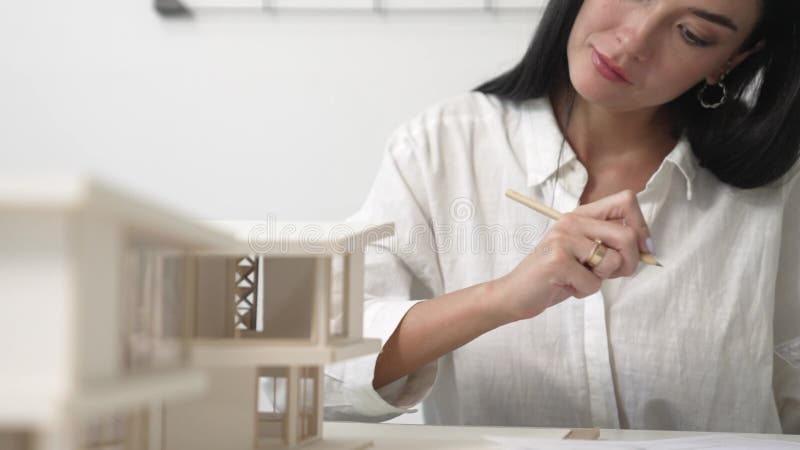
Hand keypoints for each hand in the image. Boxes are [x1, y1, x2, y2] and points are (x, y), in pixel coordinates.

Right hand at [492, 190, 653, 321]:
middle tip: (611, 274)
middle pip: (627, 235)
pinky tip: (565, 286)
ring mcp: (563, 239)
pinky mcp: (557, 260)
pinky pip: (593, 283)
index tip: (639, 249)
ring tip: (579, 278)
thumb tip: (648, 249)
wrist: (516, 293)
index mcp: (580, 214)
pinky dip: (584, 291)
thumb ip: (611, 246)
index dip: (641, 227)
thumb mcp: (586, 254)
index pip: (626, 201)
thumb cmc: (556, 276)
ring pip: (612, 261)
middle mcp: (572, 221)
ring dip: (601, 280)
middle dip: (629, 263)